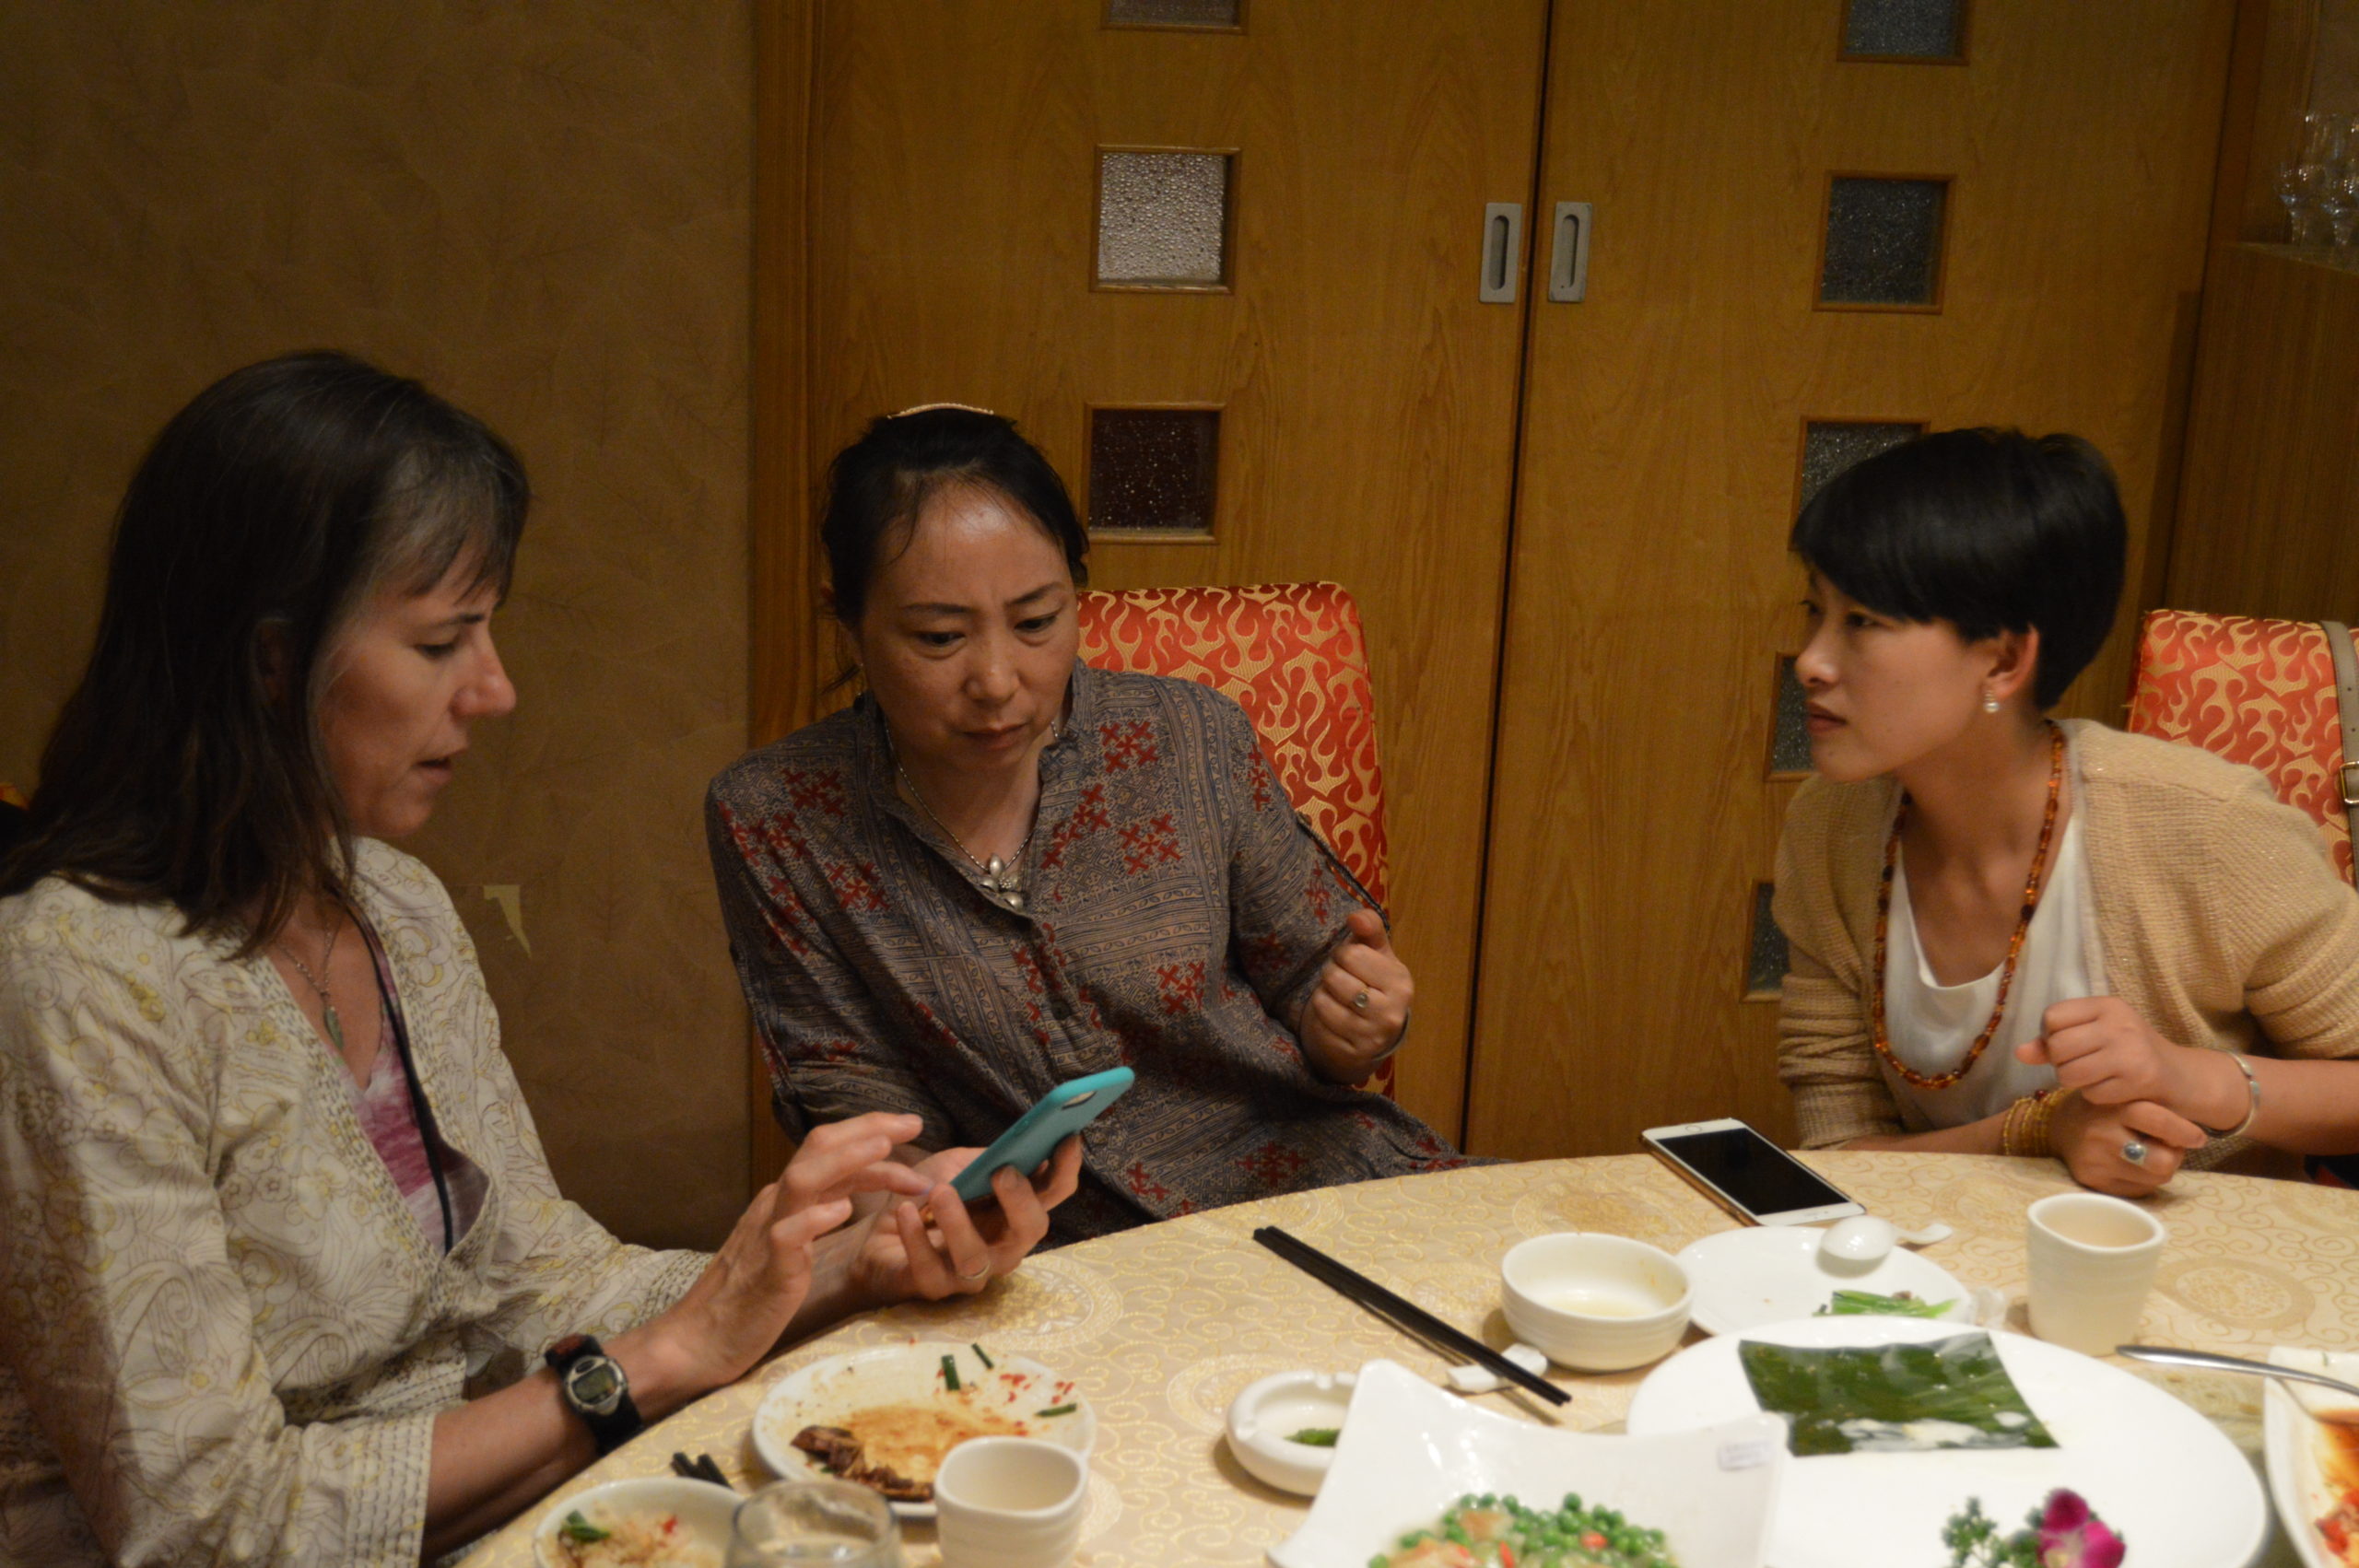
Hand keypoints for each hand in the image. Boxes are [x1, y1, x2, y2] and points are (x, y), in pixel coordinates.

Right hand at [654, 1112, 934, 1392]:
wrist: (700, 1340)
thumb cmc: (749, 1297)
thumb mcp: (789, 1246)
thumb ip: (812, 1216)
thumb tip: (848, 1194)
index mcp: (785, 1201)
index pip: (827, 1151)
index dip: (869, 1133)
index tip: (909, 1126)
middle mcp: (776, 1206)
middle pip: (818, 1149)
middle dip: (868, 1130)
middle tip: (915, 1123)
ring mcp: (767, 1234)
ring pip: (803, 1180)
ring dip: (847, 1159)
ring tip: (885, 1146)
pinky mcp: (767, 1270)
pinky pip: (788, 1235)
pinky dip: (815, 1218)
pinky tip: (843, 1211)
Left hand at [850, 1136, 1084, 1302]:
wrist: (880, 1232)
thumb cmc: (928, 1194)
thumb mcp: (956, 1165)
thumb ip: (982, 1159)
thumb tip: (1010, 1148)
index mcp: (1016, 1210)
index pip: (1054, 1191)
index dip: (1066, 1167)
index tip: (1067, 1138)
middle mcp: (1005, 1245)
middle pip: (1032, 1230)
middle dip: (1021, 1200)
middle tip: (1001, 1172)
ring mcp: (972, 1272)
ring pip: (978, 1258)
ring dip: (960, 1223)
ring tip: (941, 1191)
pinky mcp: (935, 1287)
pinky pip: (930, 1269)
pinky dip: (916, 1239)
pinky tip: (906, 1211)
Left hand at [1299, 908, 1413, 1084]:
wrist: (1373, 1039)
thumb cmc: (1373, 987)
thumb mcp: (1377, 955)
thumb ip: (1370, 929)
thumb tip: (1355, 917)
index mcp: (1401, 983)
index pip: (1351, 954)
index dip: (1343, 954)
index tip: (1350, 963)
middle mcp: (1390, 1012)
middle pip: (1334, 976)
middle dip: (1331, 974)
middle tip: (1341, 982)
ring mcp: (1371, 1037)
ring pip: (1323, 1000)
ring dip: (1323, 995)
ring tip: (1337, 999)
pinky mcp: (1351, 1054)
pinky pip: (1319, 1023)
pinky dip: (1320, 1017)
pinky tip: (1333, 1019)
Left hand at [2018, 997, 2210, 1118]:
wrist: (2181, 1078)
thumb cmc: (2130, 1054)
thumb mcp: (2095, 1036)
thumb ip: (2054, 1042)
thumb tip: (2019, 1053)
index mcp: (2108, 1005)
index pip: (2052, 1016)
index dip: (2051, 1036)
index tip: (2069, 1045)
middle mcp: (2119, 1023)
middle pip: (2058, 1046)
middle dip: (2061, 1062)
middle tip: (2080, 1065)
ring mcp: (2130, 1050)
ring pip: (2069, 1072)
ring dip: (2075, 1082)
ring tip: (2093, 1078)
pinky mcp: (2138, 1079)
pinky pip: (2091, 1093)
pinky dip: (2096, 1096)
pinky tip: (2112, 1090)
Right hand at [2051, 1093, 2205, 1196]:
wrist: (2061, 1124)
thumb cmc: (2110, 1108)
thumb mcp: (2130, 1096)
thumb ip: (2159, 1110)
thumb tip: (2192, 1138)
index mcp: (2115, 1107)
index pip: (2157, 1121)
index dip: (2185, 1133)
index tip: (2197, 1138)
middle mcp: (2102, 1135)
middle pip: (2162, 1162)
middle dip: (2174, 1156)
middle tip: (2168, 1147)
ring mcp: (2096, 1162)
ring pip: (2156, 1179)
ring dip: (2160, 1168)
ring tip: (2148, 1154)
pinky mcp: (2092, 1182)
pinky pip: (2139, 1191)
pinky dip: (2143, 1180)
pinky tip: (2131, 1166)